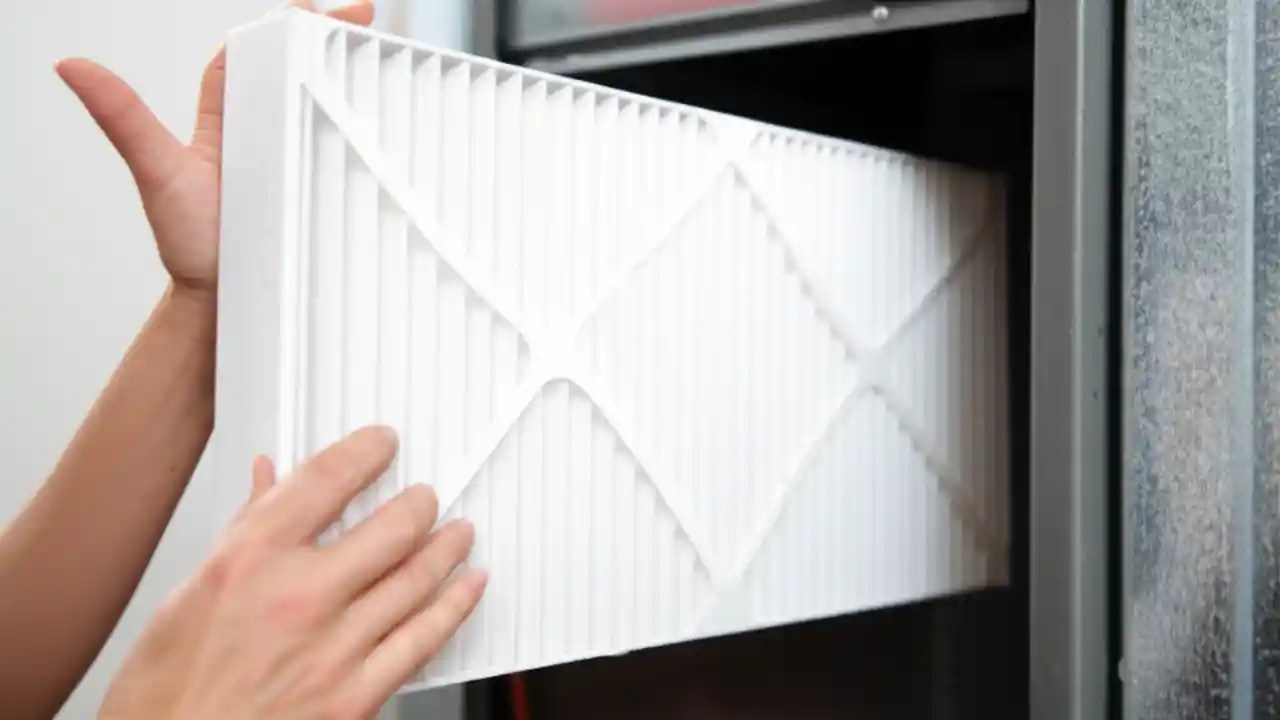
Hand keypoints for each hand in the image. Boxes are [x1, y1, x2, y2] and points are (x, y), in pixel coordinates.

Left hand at [55, 0, 374, 306]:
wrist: (222, 303)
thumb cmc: (188, 244)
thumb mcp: (159, 173)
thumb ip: (124, 119)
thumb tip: (74, 68)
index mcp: (227, 122)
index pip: (251, 55)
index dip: (280, 24)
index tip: (314, 8)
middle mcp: (263, 137)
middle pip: (299, 73)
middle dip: (333, 41)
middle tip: (364, 21)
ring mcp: (296, 165)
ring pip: (328, 111)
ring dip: (355, 83)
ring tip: (388, 60)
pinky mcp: (321, 194)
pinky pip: (344, 156)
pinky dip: (366, 137)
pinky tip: (392, 125)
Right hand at [99, 427, 486, 719]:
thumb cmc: (166, 690)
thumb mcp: (186, 595)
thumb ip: (243, 530)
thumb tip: (269, 480)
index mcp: (250, 559)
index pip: (327, 479)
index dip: (366, 451)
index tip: (380, 444)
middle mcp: (299, 596)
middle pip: (392, 526)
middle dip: (419, 504)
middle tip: (426, 497)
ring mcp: (334, 646)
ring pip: (417, 577)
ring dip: (447, 547)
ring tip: (458, 531)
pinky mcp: (355, 694)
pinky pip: (424, 638)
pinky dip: (456, 605)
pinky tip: (469, 585)